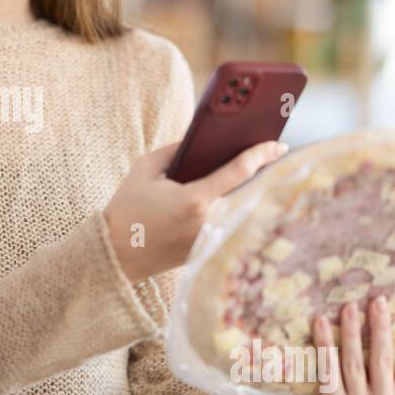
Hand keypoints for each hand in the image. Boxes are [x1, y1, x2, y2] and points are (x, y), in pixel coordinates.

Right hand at [102, 140, 287, 282]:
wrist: (115, 252)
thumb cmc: (126, 208)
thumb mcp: (145, 169)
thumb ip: (175, 150)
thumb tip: (201, 141)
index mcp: (195, 199)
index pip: (240, 172)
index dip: (262, 155)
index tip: (279, 144)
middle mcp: (208, 222)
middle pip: (246, 191)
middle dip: (258, 172)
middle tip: (273, 153)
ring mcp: (209, 239)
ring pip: (238, 208)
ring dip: (245, 191)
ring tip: (255, 171)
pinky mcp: (205, 250)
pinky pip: (225, 223)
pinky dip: (230, 207)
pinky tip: (232, 195)